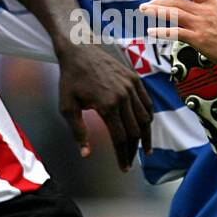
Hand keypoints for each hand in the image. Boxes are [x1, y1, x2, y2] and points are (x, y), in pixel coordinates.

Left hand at [55, 45, 152, 170]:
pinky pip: (147, 102)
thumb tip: (86, 154)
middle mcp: (123, 97)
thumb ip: (78, 132)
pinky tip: (146, 127)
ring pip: (145, 118)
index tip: (123, 167)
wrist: (79, 50)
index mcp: (107, 106)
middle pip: (135, 131)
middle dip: (133, 150)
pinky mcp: (135, 79)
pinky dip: (148, 117)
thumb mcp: (67, 107)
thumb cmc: (70, 79)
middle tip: (130, 162)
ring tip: (145, 150)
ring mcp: (131, 87)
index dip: (123, 155)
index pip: (120, 138)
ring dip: (145, 137)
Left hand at [140, 0, 216, 66]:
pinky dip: (162, 31)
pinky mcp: (199, 39)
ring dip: (155, 11)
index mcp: (211, 2)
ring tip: (143, 11)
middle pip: (176, 1)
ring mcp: (201, 25)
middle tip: (145, 5)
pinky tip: (152, 31)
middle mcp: (204, 11)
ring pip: (173, 14)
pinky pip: (176, 33)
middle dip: (158, 1)